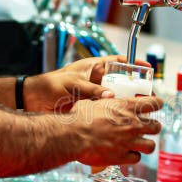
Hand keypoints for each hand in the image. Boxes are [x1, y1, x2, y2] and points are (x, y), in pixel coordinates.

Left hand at [23, 55, 151, 112]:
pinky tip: (124, 119)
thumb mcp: (72, 84)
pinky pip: (107, 109)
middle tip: (148, 95)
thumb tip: (110, 96)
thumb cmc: (49, 86)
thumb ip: (91, 90)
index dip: (133, 64)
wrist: (33, 101)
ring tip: (140, 109)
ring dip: (127, 102)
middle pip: (122, 82)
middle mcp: (96, 81)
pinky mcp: (90, 108)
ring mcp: (94, 95)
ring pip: (116, 97)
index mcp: (93, 68)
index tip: (147, 68)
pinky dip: (116, 113)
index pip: (118, 62)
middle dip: (135, 87)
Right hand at [66, 96, 163, 165]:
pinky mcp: (122, 157)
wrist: (72, 136)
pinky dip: (133, 157)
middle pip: (156, 127)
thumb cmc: (79, 117)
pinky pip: (137, 158)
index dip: (157, 104)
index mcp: (126, 107)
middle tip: (148, 129)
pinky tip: (126, 154)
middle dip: (153, 128)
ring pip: (151, 146)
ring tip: (140, 144)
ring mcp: (129, 142)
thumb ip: (105, 101)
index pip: (154, 103)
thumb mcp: (94, 102)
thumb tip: (106, 97)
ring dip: (146, 145)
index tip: (157, 105)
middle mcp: (132, 124)